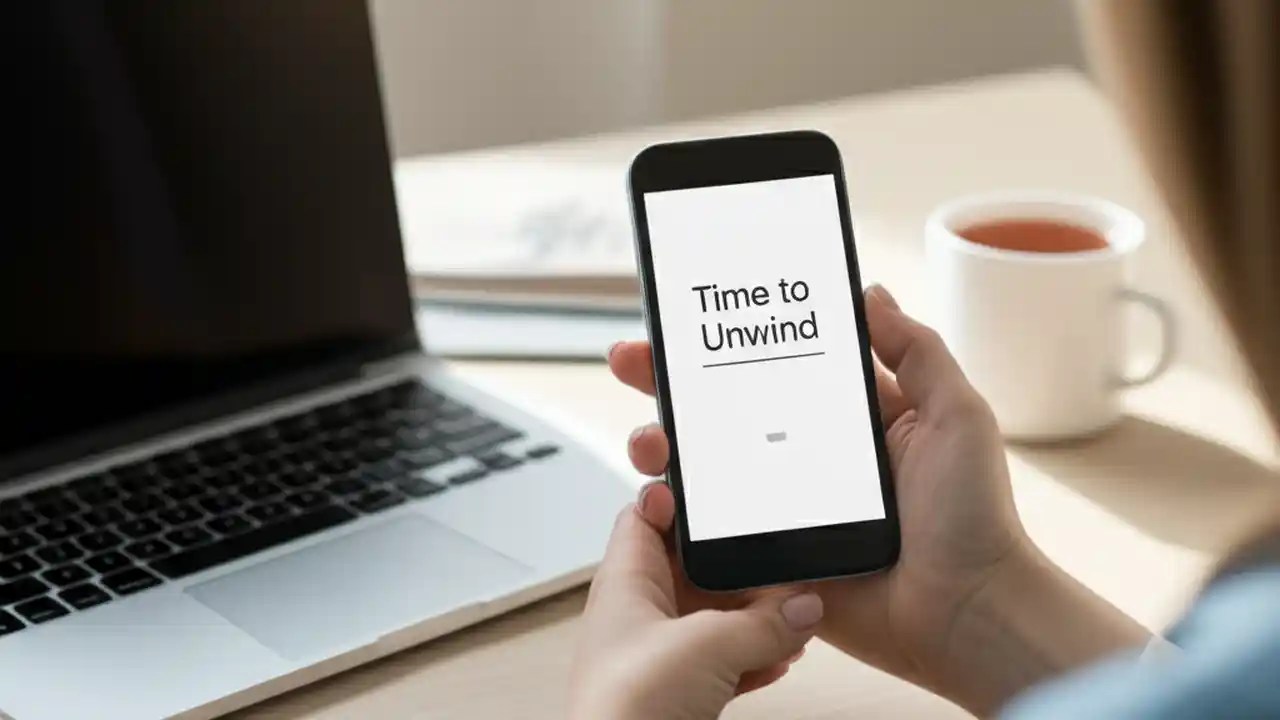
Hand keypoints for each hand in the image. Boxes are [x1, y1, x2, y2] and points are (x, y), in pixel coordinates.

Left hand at [569, 484, 822, 719]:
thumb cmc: (625, 709)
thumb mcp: (707, 646)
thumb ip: (764, 622)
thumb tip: (804, 603)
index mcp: (625, 581)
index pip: (647, 515)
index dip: (680, 495)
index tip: (722, 484)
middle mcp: (638, 613)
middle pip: (694, 567)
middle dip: (740, 564)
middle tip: (781, 556)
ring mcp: (658, 655)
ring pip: (713, 617)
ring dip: (755, 615)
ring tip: (796, 612)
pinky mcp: (678, 694)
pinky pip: (722, 662)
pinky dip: (753, 657)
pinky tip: (782, 657)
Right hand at [606, 285, 1060, 713]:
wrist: (967, 613)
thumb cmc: (973, 517)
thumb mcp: (956, 414)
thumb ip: (915, 351)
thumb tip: (869, 293)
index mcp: (849, 421)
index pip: (775, 369)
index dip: (730, 343)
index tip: (689, 316)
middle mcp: (809, 458)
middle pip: (724, 412)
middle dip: (671, 384)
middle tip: (633, 359)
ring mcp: (785, 508)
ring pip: (707, 469)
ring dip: (663, 446)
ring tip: (648, 440)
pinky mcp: (771, 557)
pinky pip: (711, 531)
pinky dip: (676, 513)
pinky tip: (658, 495)